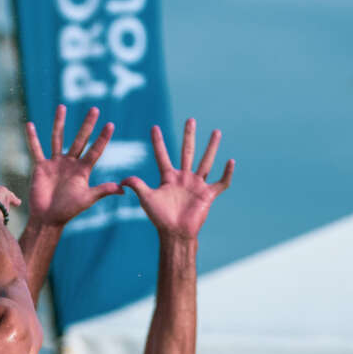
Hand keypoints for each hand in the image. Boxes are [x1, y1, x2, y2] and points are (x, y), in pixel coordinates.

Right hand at [24, 105, 122, 227]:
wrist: (48, 218)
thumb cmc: (68, 211)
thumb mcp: (87, 199)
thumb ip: (102, 191)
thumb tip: (122, 189)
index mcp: (82, 170)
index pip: (95, 150)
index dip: (103, 138)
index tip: (110, 124)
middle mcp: (70, 163)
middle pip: (80, 139)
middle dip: (87, 125)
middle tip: (95, 109)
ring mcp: (55, 163)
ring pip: (58, 138)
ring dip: (59, 123)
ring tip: (62, 106)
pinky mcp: (41, 166)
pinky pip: (36, 149)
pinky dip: (32, 138)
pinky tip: (29, 125)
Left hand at [121, 120, 234, 240]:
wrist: (175, 233)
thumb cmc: (161, 219)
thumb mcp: (147, 199)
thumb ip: (137, 186)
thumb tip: (122, 180)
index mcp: (169, 177)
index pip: (162, 156)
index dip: (157, 142)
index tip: (154, 128)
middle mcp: (184, 178)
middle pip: (187, 152)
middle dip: (188, 136)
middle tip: (190, 120)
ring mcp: (197, 185)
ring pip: (206, 161)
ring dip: (212, 147)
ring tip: (216, 132)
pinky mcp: (207, 194)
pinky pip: (220, 182)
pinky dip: (227, 174)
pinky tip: (230, 162)